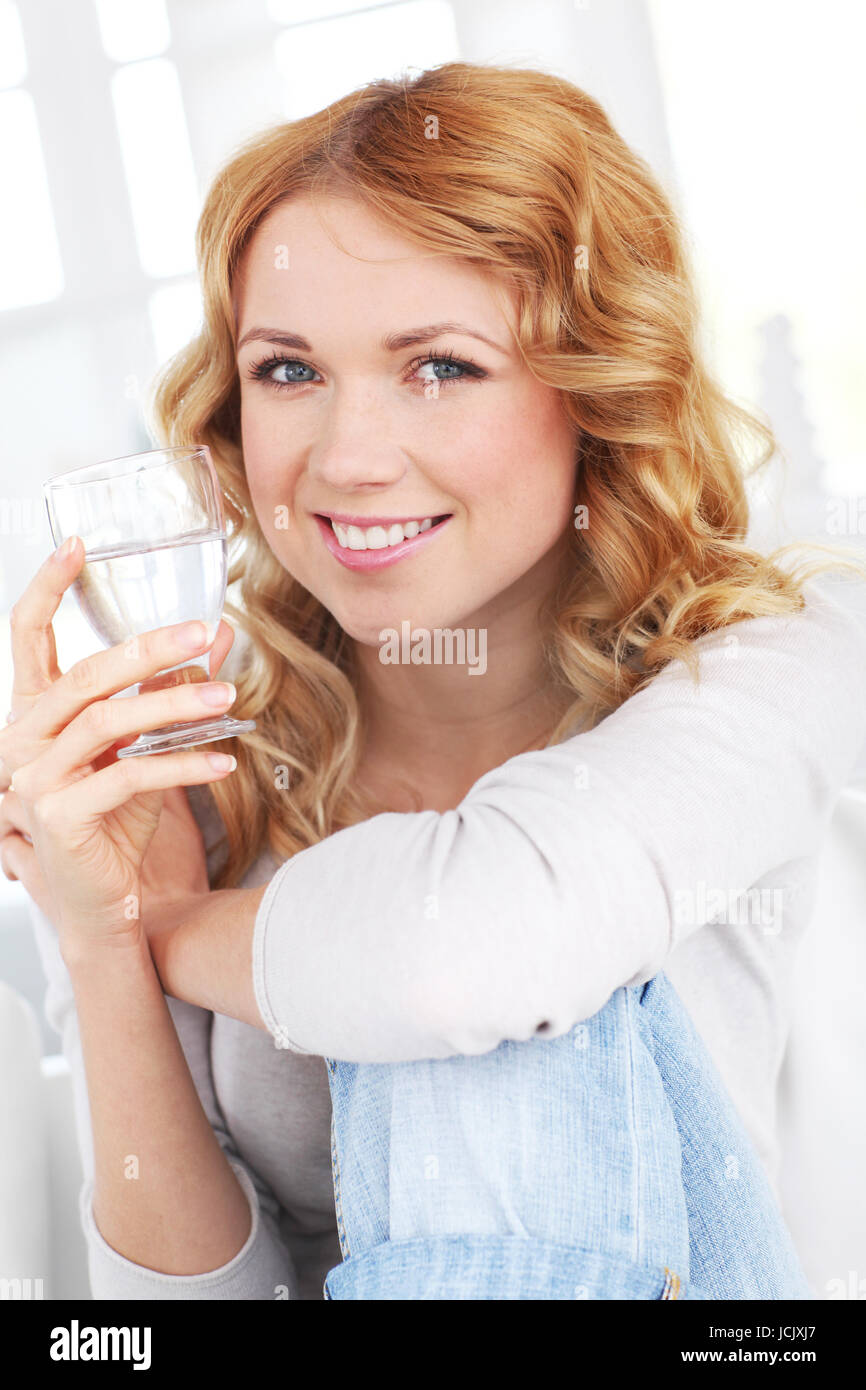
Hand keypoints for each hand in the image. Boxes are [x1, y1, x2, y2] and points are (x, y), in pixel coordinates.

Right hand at [0, 536, 238, 957]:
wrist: (104, 903)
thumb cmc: (118, 822)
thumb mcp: (145, 748)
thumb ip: (169, 693)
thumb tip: (215, 636)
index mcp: (36, 714)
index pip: (27, 637)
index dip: (46, 588)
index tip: (79, 546)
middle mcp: (24, 740)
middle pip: (85, 676)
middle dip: (148, 649)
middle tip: (203, 633)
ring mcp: (35, 779)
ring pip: (109, 723)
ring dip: (175, 708)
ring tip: (228, 701)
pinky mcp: (61, 816)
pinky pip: (128, 778)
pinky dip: (182, 767)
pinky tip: (224, 764)